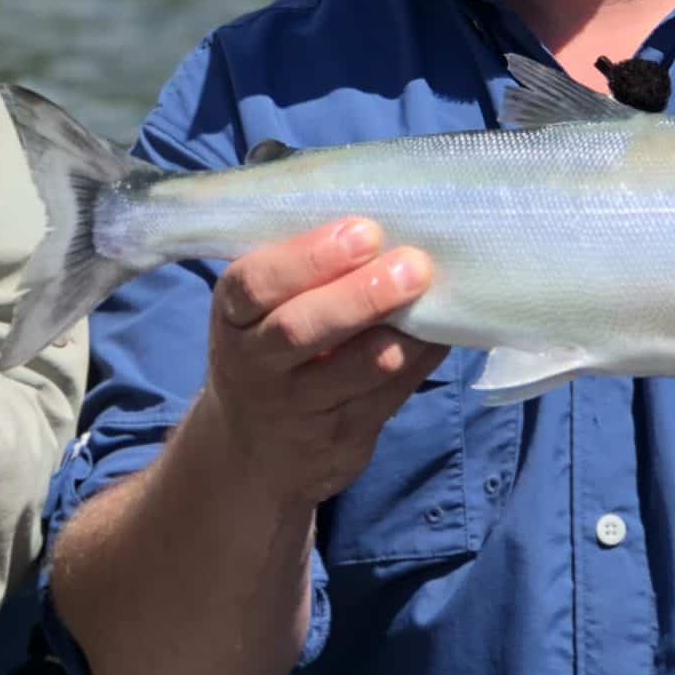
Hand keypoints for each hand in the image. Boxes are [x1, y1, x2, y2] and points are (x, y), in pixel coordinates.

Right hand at [192, 219, 448, 514]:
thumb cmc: (268, 351)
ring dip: (400, 334)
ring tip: (436, 300)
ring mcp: (296, 408)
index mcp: (232, 316)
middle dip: (360, 295)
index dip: (307, 257)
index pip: (253, 283)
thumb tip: (385, 221)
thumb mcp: (259, 313)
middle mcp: (254, 364)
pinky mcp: (340, 440)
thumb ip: (302, 274)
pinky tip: (441, 334)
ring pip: (352, 372)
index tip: (364, 231)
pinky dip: (420, 362)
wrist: (251, 453)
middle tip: (413, 265)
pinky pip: (387, 399)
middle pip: (300, 330)